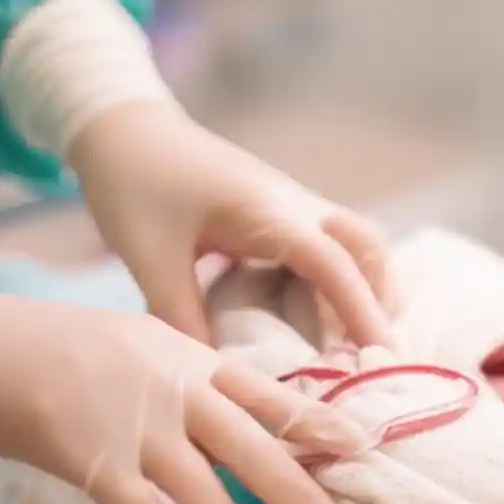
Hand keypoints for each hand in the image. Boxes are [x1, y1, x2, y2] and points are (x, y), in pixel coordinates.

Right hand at [0, 287, 367, 503]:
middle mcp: (170, 386)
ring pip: (201, 488)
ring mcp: (130, 420)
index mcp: (186, 355)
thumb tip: (229, 414)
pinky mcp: (86, 455)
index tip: (359, 445)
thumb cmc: (52, 343)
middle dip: (295, 491)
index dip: (315, 420)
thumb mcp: (136, 341)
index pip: (266, 391)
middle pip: (250, 445)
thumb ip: (184, 375)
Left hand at [68, 102, 392, 347]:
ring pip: (355, 239)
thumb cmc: (133, 185)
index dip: (360, 311)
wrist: (122, 128)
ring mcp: (290, 201)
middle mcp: (292, 203)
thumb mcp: (150, 259)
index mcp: (267, 212)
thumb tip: (216, 376)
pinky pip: (329, 241)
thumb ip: (183, 318)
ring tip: (356, 338)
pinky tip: (323, 312)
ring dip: (366, 284)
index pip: (333, 263)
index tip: (380, 354)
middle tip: (374, 350)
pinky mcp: (279, 206)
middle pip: (367, 244)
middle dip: (380, 296)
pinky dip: (341, 276)